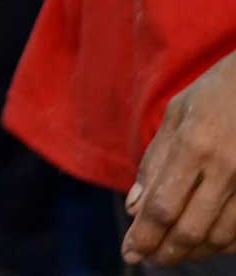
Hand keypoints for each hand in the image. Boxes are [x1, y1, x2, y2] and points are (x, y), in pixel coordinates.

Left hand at [124, 52, 235, 265]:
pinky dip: (221, 245)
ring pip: (220, 237)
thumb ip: (155, 162)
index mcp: (194, 145)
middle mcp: (224, 168)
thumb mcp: (177, 115)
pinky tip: (203, 244)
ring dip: (192, 253)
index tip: (129, 251)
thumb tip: (134, 207)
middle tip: (146, 258)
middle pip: (190, 229)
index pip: (163, 206)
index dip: (144, 236)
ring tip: (170, 253)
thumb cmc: (215, 94)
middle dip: (165, 251)